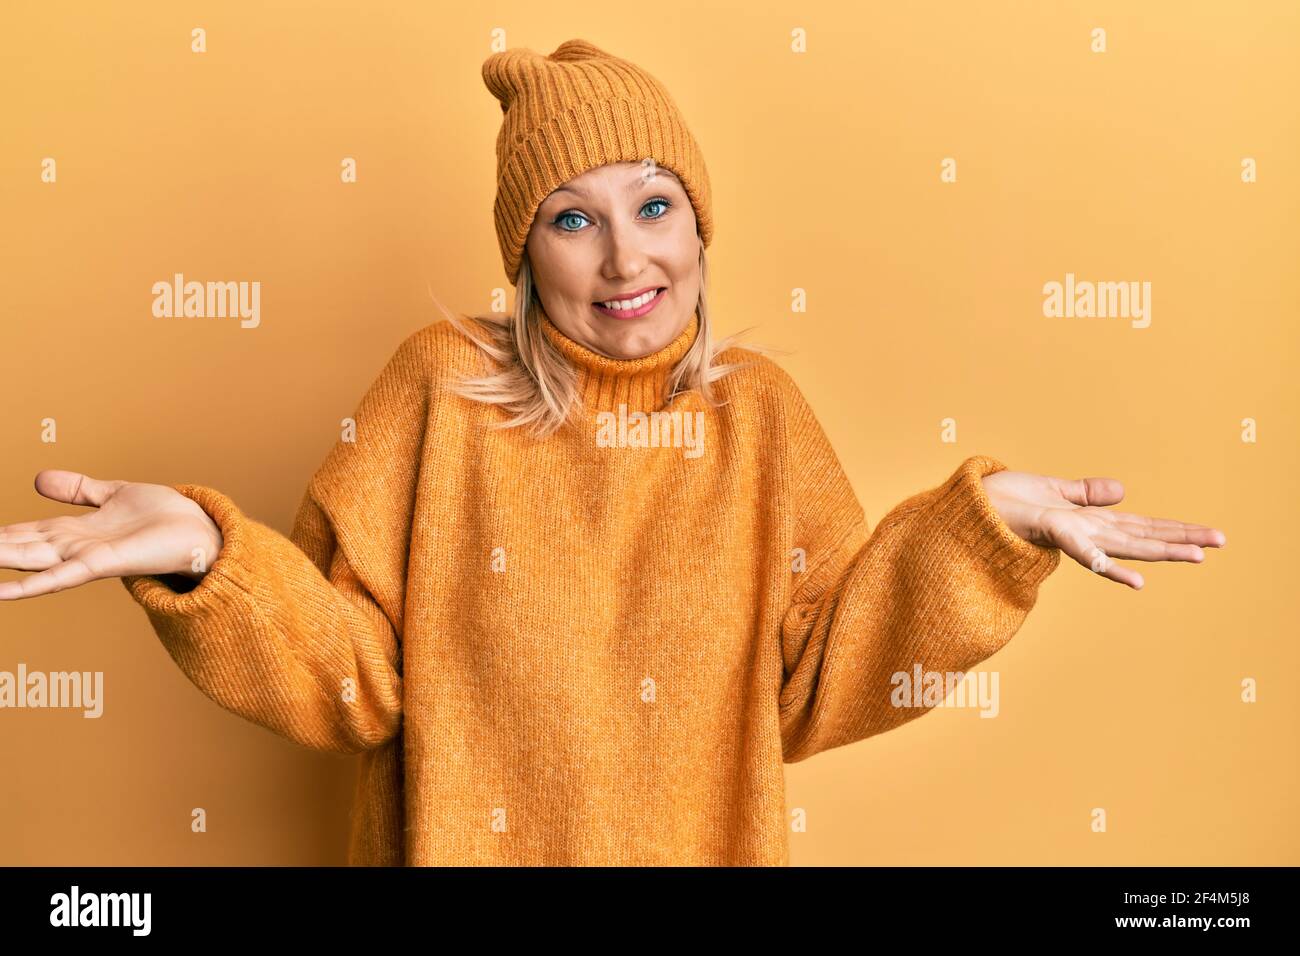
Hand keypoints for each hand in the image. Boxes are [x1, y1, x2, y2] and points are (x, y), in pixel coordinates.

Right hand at [0, 470, 223, 599]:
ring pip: (30, 561)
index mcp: (76, 532)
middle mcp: (75, 548)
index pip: (26, 532)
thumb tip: (39, 479)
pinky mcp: (103, 564)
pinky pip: (60, 576)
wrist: (201, 530)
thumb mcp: (113, 494)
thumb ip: (78, 490)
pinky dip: (30, 584)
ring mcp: (86, 558)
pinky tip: (0, 590)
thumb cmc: (165, 517)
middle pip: (19, 548)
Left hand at [980, 469, 1225, 589]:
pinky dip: (1108, 565)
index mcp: (1088, 522)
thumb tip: (1123, 490)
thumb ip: (1087, 493)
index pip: (1140, 526)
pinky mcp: (1049, 529)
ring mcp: (1069, 534)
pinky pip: (1083, 549)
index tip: (1210, 535)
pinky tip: (1137, 581)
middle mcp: (1084, 532)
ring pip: (1123, 544)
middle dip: (1182, 539)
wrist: (968, 508)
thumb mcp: (1053, 489)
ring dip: (1160, 551)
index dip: (1175, 530)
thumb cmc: (1004, 501)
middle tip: (1222, 542)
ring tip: (1197, 556)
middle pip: (1141, 535)